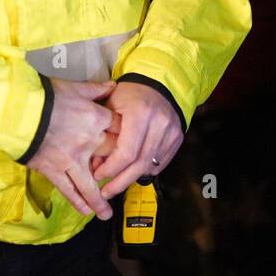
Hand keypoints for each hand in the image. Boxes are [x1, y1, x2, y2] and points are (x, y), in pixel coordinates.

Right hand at [27, 79, 115, 219]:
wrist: (19, 112)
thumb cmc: (47, 97)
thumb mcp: (74, 87)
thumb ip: (96, 89)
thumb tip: (113, 86)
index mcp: (96, 118)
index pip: (120, 129)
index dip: (126, 136)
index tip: (131, 143)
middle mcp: (89, 141)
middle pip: (111, 157)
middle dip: (118, 168)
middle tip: (124, 179)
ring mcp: (72, 159)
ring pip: (90, 184)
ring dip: (99, 200)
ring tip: (106, 213)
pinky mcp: (55, 171)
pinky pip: (69, 190)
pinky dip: (78, 201)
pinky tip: (85, 211)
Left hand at [90, 82, 183, 200]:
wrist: (158, 84)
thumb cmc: (129, 95)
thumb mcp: (110, 106)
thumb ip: (103, 135)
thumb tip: (97, 166)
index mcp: (141, 113)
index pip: (127, 152)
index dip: (111, 168)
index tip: (98, 176)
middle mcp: (160, 123)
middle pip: (140, 164)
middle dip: (120, 181)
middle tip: (106, 192)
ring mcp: (172, 131)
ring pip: (150, 166)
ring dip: (131, 178)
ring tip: (116, 183)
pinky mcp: (178, 138)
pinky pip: (160, 163)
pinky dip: (145, 170)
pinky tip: (133, 170)